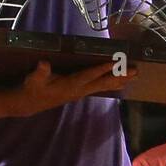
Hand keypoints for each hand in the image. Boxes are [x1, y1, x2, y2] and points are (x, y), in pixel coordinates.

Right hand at [15, 60, 136, 116]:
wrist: (29, 103)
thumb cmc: (32, 88)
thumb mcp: (33, 80)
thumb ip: (39, 72)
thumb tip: (43, 64)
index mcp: (70, 85)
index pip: (89, 75)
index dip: (102, 68)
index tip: (116, 62)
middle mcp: (79, 90)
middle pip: (103, 82)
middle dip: (119, 76)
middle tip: (135, 71)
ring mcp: (81, 92)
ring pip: (104, 86)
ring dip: (120, 81)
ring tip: (135, 76)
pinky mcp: (81, 93)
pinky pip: (101, 88)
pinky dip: (113, 84)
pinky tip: (122, 82)